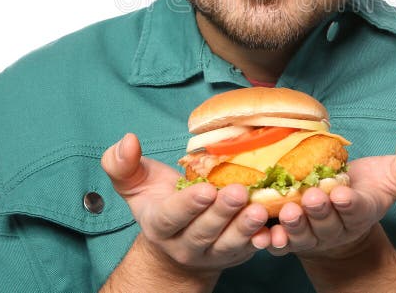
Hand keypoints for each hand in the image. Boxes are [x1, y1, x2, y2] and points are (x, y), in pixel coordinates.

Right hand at [100, 133, 270, 274]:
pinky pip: (251, 251)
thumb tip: (128, 140)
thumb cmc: (158, 203)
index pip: (171, 217)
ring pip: (228, 243)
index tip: (204, 188)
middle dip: (221, 212)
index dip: (188, 205)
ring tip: (260, 208)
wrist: (175, 245)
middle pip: (204, 231)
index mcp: (160, 225)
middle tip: (238, 191)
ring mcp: (212, 253)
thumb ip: (122, 164)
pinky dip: (263, 242)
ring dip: (245, 227)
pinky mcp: (236, 255)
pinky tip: (273, 231)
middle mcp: (185, 244)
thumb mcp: (135, 183)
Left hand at [268, 130, 395, 257]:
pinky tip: (261, 234)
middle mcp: (336, 228)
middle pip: (327, 223)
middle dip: (319, 211)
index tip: (342, 192)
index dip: (349, 203)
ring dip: (293, 226)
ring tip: (286, 211)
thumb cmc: (366, 188)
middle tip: (311, 197)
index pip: (357, 209)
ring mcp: (312, 235)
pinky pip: (279, 244)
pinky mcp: (289, 238)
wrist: (340, 211)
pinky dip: (269, 241)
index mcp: (361, 212)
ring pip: (302, 235)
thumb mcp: (393, 176)